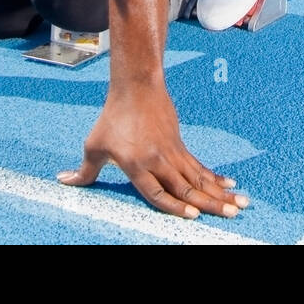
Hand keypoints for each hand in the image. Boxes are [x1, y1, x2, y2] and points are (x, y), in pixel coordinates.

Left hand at [58, 84, 248, 218]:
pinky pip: (199, 166)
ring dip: (219, 193)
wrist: (136, 87)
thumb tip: (63, 182)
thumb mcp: (94, 145)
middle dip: (210, 204)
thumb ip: (84, 170)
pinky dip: (214, 177)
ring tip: (240, 204)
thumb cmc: (112, 117)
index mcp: (136, 164)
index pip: (158, 192)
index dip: (175, 206)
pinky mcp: (180, 146)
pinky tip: (229, 185)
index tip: (194, 217)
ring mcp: (172, 153)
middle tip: (231, 215)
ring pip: (198, 179)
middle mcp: (158, 161)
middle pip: (187, 188)